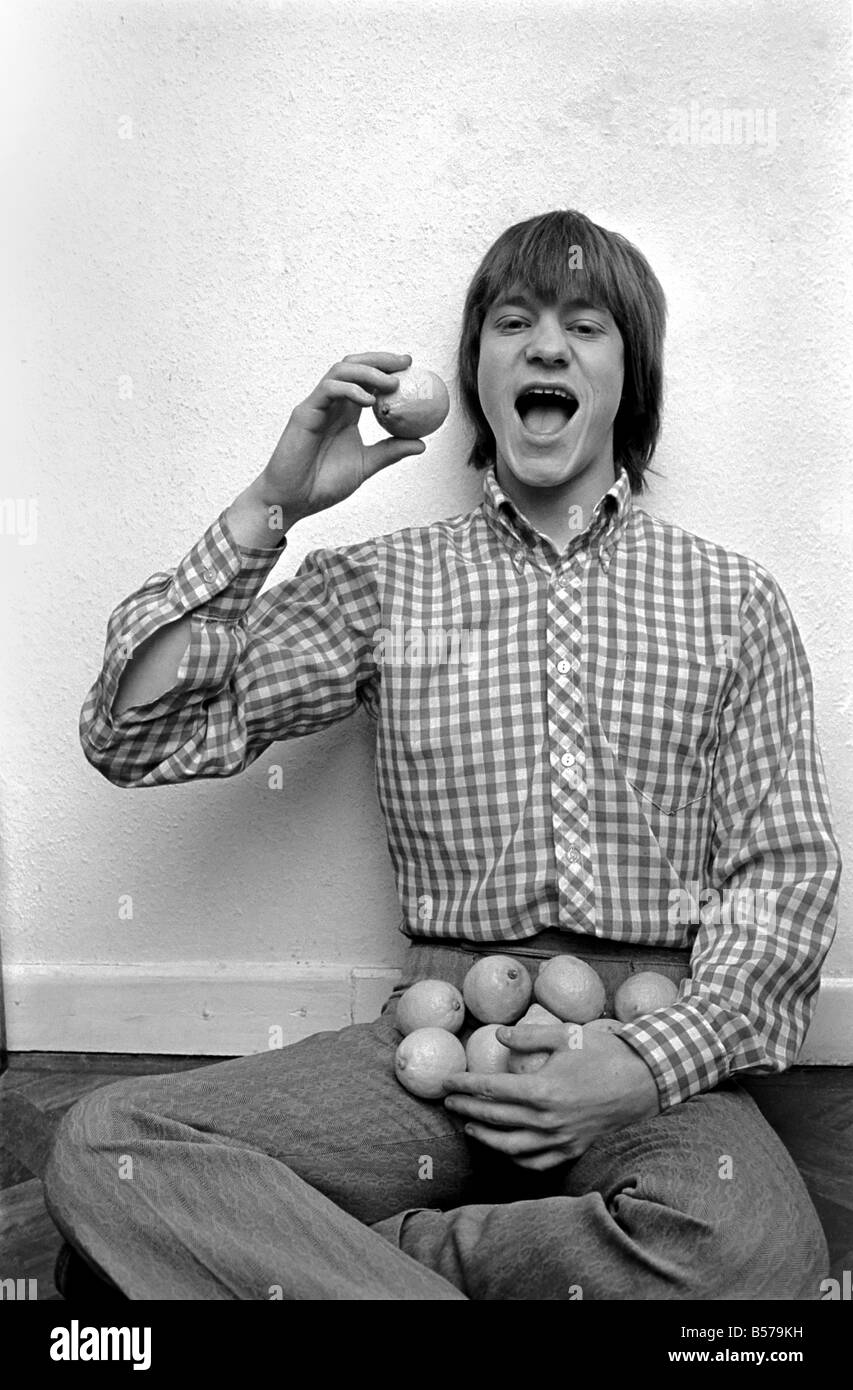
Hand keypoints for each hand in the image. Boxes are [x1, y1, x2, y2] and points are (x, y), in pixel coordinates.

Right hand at [261, 352, 426, 521]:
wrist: (294, 500)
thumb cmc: (324, 484)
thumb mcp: (366, 465)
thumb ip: (390, 451)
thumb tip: (422, 443)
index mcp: (346, 412)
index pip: (367, 380)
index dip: (388, 369)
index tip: (412, 368)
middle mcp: (332, 403)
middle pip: (354, 366)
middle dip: (381, 359)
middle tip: (406, 363)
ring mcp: (318, 405)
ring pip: (341, 371)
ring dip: (368, 371)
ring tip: (391, 382)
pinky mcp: (305, 412)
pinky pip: (328, 390)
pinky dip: (350, 389)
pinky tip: (369, 401)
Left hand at [442, 1024, 660, 1170]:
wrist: (642, 1081)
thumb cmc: (604, 1053)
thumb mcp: (566, 1035)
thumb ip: (528, 1035)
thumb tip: (497, 1035)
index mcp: (543, 1089)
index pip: (490, 1089)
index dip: (464, 1085)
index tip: (446, 1082)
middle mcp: (547, 1120)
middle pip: (495, 1117)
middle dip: (466, 1108)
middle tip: (447, 1101)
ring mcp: (560, 1139)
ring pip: (510, 1146)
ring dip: (485, 1136)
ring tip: (468, 1124)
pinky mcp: (572, 1149)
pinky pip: (536, 1161)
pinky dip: (514, 1156)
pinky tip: (503, 1147)